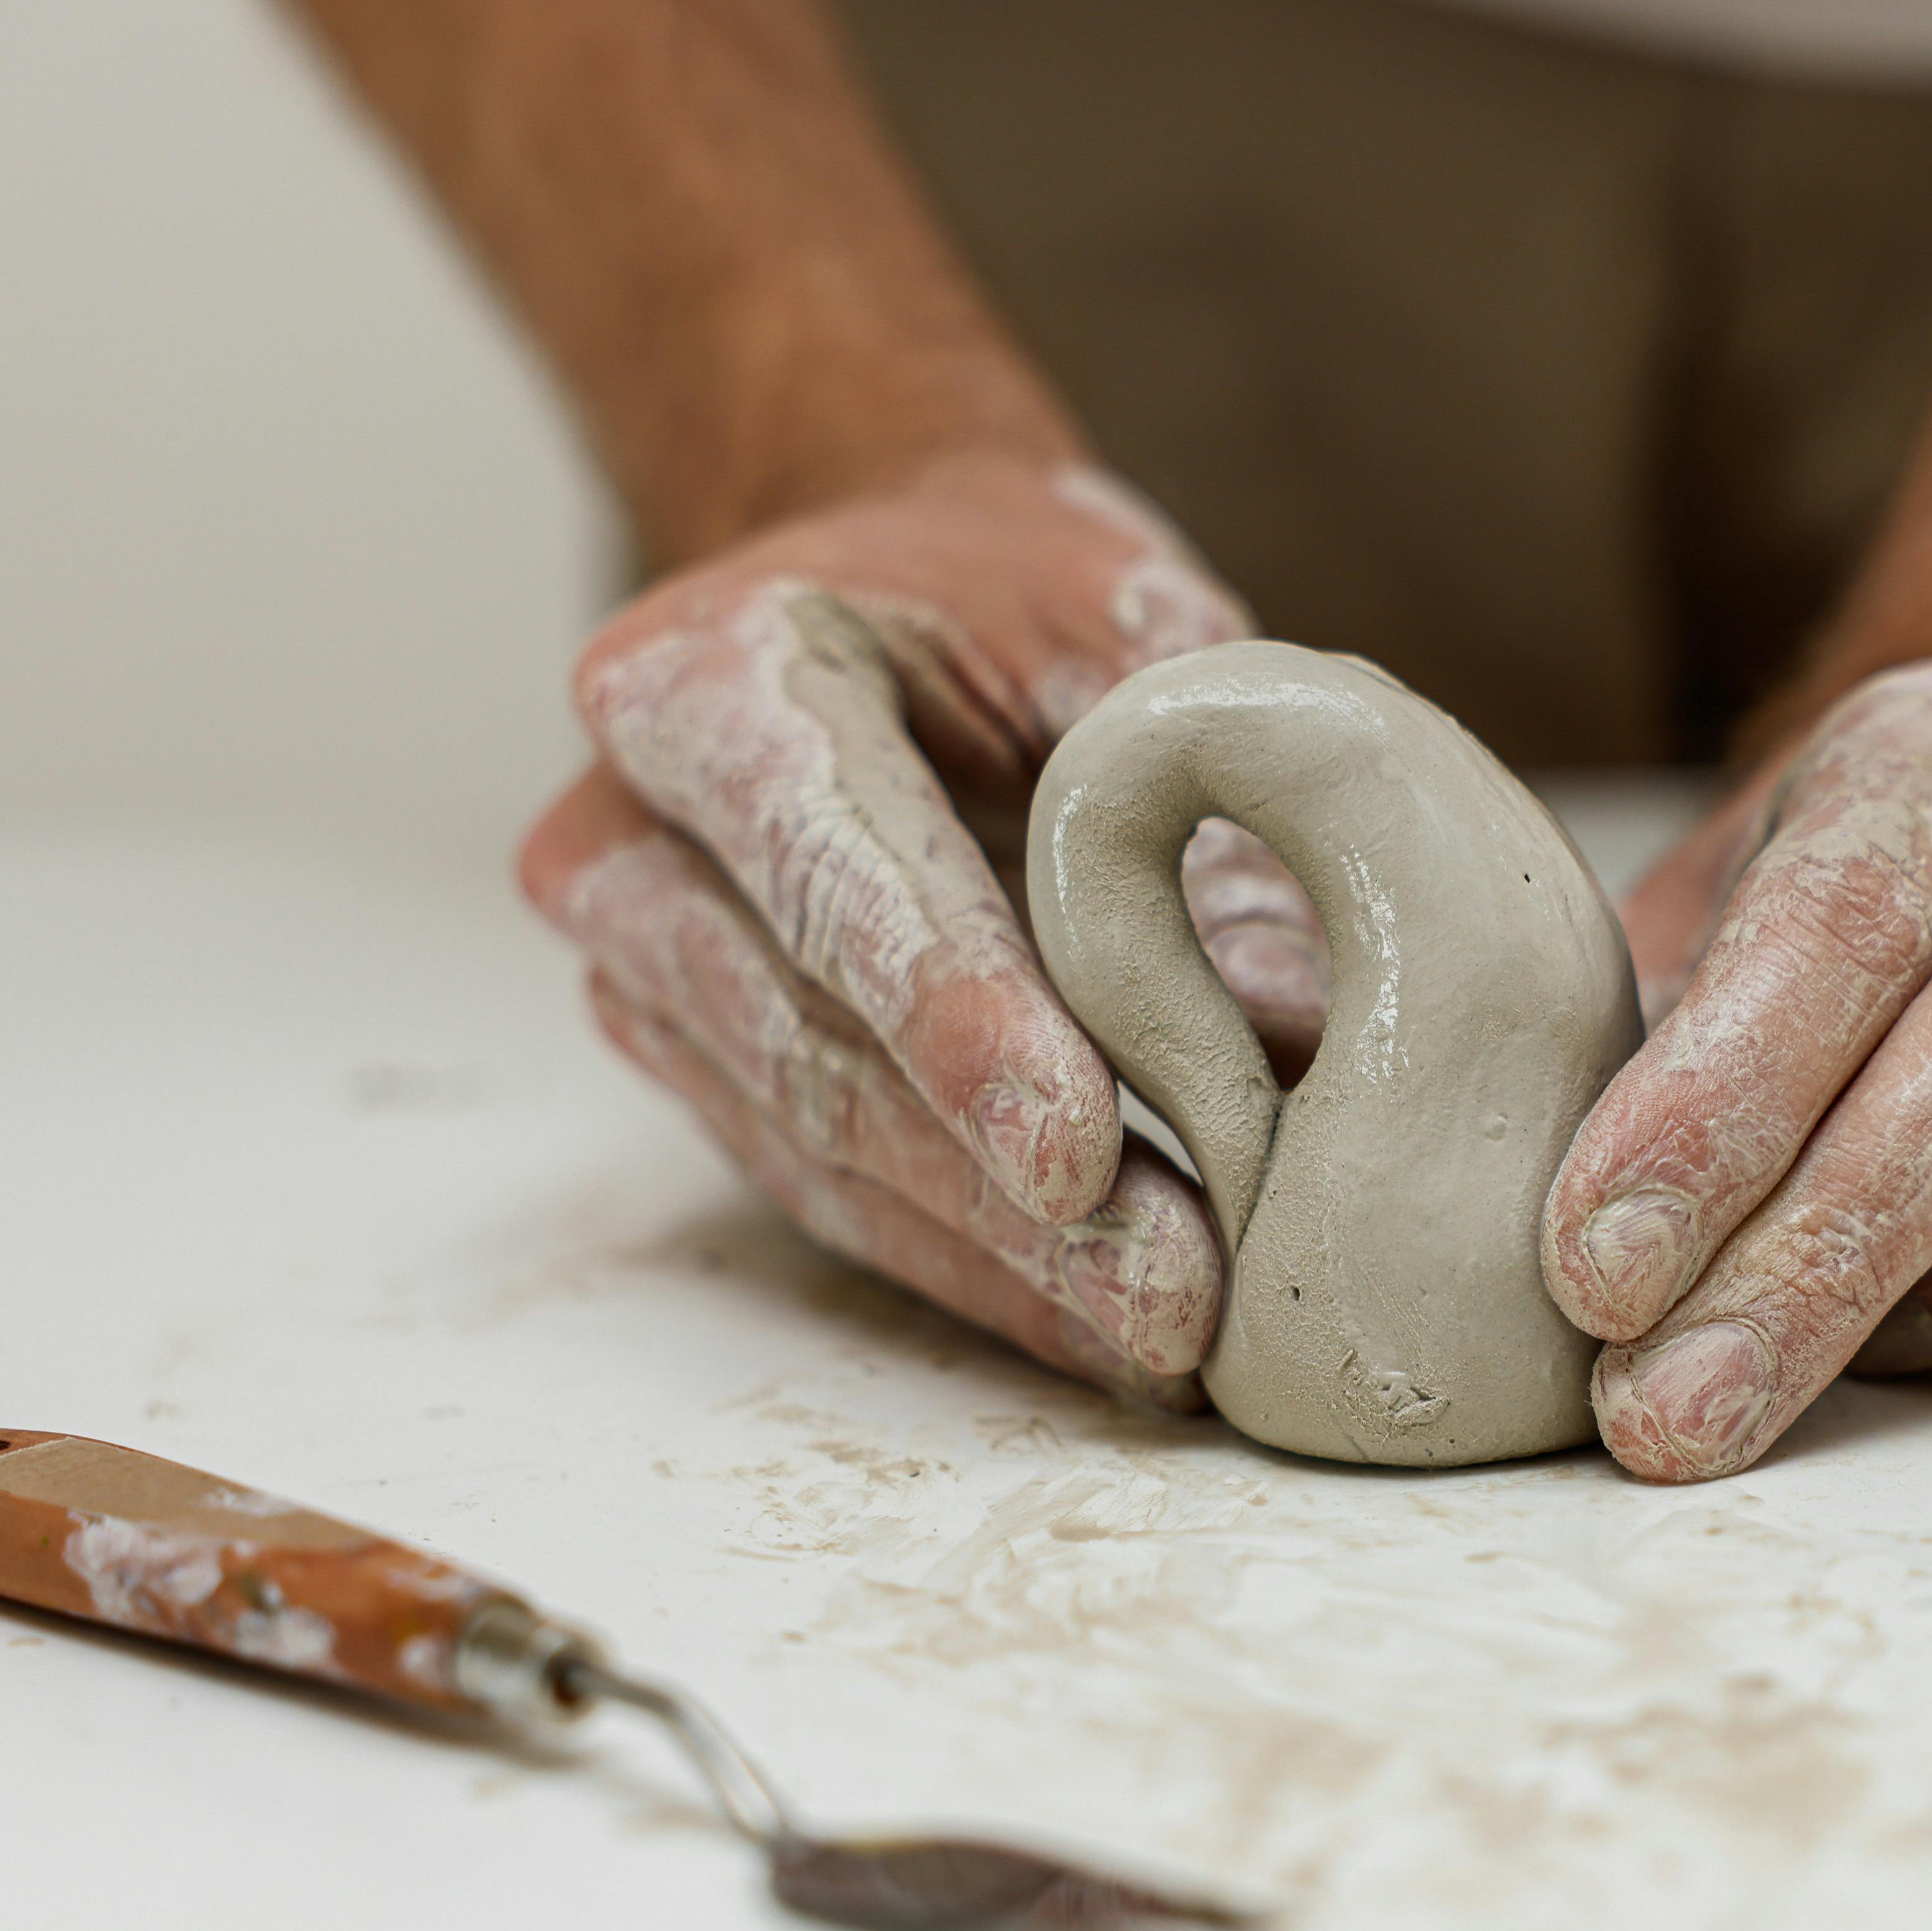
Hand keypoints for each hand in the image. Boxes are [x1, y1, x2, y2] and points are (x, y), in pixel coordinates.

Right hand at [519, 452, 1331, 1404]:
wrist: (884, 596)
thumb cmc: (1012, 598)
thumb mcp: (1117, 623)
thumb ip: (1193, 796)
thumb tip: (1297, 1017)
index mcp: (710, 677)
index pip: (828, 865)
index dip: (952, 1016)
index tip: (1074, 1153)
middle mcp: (634, 835)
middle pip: (819, 1048)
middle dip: (1001, 1198)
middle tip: (1174, 1292)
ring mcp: (650, 969)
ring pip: (823, 1152)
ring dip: (1003, 1266)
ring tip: (1171, 1333)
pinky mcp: (703, 1069)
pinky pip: (838, 1196)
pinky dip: (981, 1270)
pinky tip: (1106, 1325)